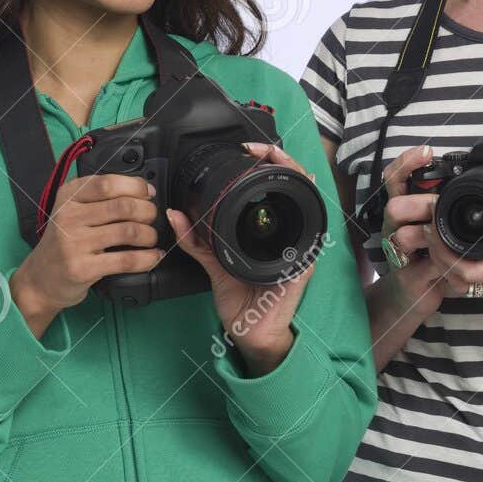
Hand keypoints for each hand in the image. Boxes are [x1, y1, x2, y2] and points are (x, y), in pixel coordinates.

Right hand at [10, 173, 163, 334]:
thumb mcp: (72, 212)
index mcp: (68, 196)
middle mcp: (69, 216)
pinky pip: (126, 260)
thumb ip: (99, 199)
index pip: (107, 183)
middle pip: (122, 206)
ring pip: (128, 231)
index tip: (148, 193)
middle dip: (147, 211)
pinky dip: (147, 258)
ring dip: (149, 235)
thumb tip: (143, 191)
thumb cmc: (62, 244)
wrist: (40, 279)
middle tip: (152, 217)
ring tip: (150, 238)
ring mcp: (74, 243)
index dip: (135, 186)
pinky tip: (153, 257)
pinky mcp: (83, 268)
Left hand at [166, 142, 318, 373]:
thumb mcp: (212, 264)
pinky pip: (307, 236)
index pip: (275, 191)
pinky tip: (299, 192)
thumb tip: (175, 214)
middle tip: (264, 147)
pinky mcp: (302, 266)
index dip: (269, 165)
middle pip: (296, 190)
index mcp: (270, 235)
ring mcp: (299, 250)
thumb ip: (194, 241)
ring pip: (307, 204)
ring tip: (279, 159)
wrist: (250, 334)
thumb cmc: (240, 301)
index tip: (250, 150)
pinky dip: (304, 213)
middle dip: (284, 161)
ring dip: (296, 177)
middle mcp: (288, 238)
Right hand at [376, 143, 468, 322]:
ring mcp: (399, 253)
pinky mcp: (408, 276)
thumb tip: (471, 179)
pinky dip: (443, 264)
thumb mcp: (433, 226)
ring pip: (402, 237)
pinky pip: (425, 267)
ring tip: (447, 238)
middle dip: (421, 205)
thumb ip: (442, 205)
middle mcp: (395, 229)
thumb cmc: (426, 255)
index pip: (394, 179)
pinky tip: (456, 265)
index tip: (426, 152)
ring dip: (429, 236)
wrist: (411, 294)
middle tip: (440, 208)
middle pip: (395, 206)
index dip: (407, 163)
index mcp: (403, 212)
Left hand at [423, 161, 482, 297]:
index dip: (444, 251)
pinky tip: (461, 247)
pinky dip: (464, 268)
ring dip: (449, 263)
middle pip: (460, 278)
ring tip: (441, 235)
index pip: (467, 269)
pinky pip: (482, 282)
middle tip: (431, 228)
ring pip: (468, 284)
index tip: (435, 227)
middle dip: (439, 255)